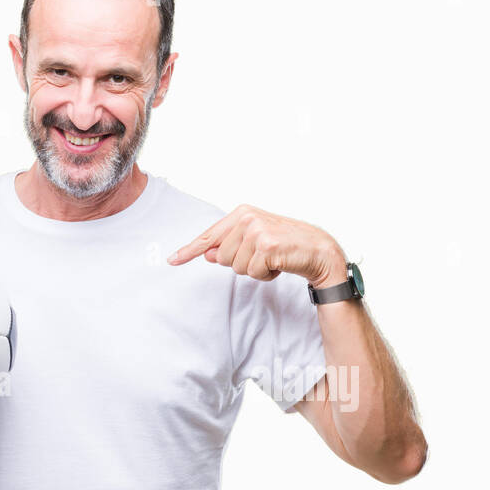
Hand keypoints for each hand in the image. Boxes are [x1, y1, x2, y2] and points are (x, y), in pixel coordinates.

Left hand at [167, 204, 347, 287]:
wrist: (318, 250)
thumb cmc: (287, 246)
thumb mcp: (255, 242)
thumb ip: (231, 246)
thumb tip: (209, 255)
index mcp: (241, 213)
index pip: (210, 236)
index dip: (190, 250)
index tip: (172, 260)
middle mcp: (246, 217)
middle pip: (222, 258)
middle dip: (241, 264)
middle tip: (263, 257)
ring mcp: (255, 230)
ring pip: (236, 267)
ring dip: (255, 271)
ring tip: (273, 259)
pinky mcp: (265, 246)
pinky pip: (252, 273)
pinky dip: (266, 275)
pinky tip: (279, 264)